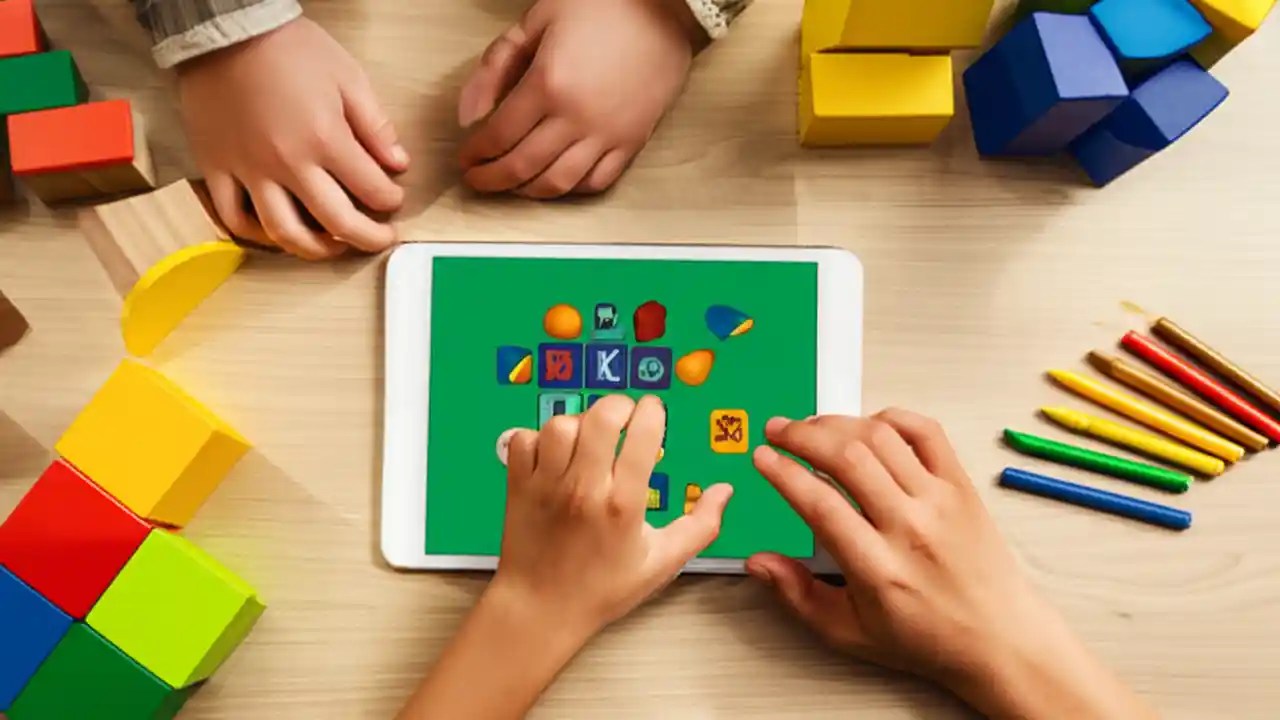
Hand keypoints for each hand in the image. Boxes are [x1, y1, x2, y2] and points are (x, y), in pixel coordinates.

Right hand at [176, 17, 408, 259]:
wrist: (225, 28)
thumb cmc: (289, 48)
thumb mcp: (348, 77)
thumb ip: (376, 125)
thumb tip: (398, 163)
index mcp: (326, 139)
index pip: (372, 190)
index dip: (391, 199)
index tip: (394, 197)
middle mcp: (288, 163)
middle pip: (337, 223)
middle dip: (368, 238)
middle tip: (380, 238)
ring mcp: (249, 170)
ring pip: (285, 233)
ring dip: (316, 250)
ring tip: (333, 246)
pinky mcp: (217, 168)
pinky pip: (234, 217)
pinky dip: (257, 235)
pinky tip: (278, 234)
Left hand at [457, 0, 704, 198]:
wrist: (665, 8)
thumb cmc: (601, 6)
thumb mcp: (536, 21)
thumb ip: (495, 66)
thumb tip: (469, 115)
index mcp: (548, 83)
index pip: (499, 135)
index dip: (476, 153)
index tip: (465, 158)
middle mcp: (576, 117)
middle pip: (522, 166)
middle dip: (492, 179)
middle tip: (477, 180)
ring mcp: (607, 134)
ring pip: (558, 183)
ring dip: (526, 192)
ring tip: (512, 186)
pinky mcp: (632, 141)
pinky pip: (597, 181)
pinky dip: (572, 189)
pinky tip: (555, 180)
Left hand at [491, 395, 732, 634]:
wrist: (541, 609)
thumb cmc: (601, 589)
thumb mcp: (661, 563)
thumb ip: (700, 525)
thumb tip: (723, 491)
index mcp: (623, 505)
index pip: (642, 435)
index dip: (652, 412)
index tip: (654, 411)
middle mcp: (584, 489)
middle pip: (601, 417)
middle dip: (619, 405)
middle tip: (625, 416)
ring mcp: (547, 485)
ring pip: (561, 424)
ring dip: (579, 421)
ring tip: (589, 436)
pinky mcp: (519, 486)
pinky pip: (525, 439)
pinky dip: (539, 437)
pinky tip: (555, 452)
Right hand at [748, 410, 1155, 718]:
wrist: (998, 637)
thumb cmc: (925, 636)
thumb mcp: (849, 633)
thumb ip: (797, 596)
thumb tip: (758, 561)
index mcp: (878, 568)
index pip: (820, 504)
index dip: (783, 473)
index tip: (761, 457)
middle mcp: (910, 526)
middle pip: (847, 457)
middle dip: (802, 435)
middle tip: (778, 430)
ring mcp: (939, 500)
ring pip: (881, 437)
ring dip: (838, 422)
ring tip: (813, 426)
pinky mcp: (961, 486)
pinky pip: (926, 432)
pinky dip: (892, 417)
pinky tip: (867, 424)